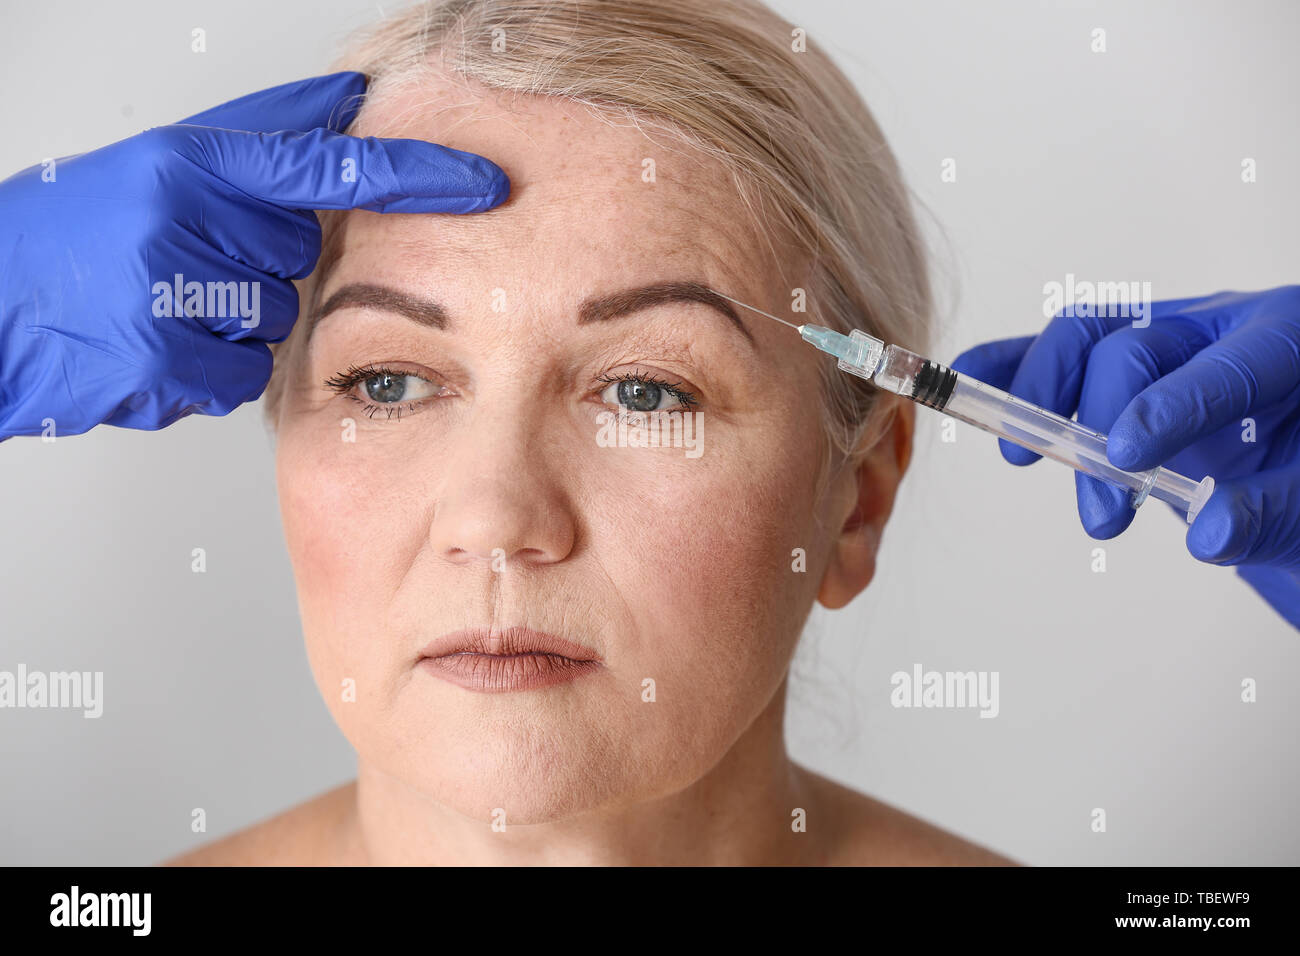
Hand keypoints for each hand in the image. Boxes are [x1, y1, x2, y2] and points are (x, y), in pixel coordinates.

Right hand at [0, 71, 508, 439]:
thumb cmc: (71, 236)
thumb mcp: (158, 165)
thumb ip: (258, 141)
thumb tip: (347, 102)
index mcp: (189, 161)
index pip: (328, 165)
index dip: (416, 176)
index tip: (486, 182)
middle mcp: (185, 217)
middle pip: (296, 258)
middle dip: (255, 267)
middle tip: (179, 263)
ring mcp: (176, 291)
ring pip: (270, 320)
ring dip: (227, 321)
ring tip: (154, 304)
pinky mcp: (168, 361)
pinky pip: (236, 374)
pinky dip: (202, 370)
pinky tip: (150, 347)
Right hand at [951, 287, 1299, 627]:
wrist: (1295, 472)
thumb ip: (1272, 512)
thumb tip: (1208, 532)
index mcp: (1287, 338)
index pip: (1227, 362)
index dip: (1172, 405)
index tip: (1126, 458)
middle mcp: (1218, 326)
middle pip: (1136, 345)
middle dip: (1102, 426)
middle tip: (1102, 516)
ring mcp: (1163, 338)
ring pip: (1084, 336)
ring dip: (1045, 395)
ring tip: (1029, 458)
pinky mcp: (1118, 363)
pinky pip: (1057, 351)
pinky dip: (1010, 365)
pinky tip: (969, 382)